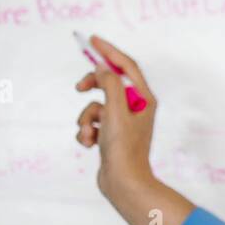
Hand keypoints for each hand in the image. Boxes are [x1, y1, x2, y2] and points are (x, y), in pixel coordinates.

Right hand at [74, 34, 157, 199]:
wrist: (124, 183)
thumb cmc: (124, 149)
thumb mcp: (115, 111)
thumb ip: (109, 85)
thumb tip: (103, 67)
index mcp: (144, 99)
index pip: (127, 67)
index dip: (109, 52)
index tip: (92, 40)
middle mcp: (136, 108)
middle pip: (109, 83)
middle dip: (92, 86)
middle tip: (79, 87)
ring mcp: (123, 122)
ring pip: (95, 107)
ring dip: (86, 118)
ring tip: (90, 133)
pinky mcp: (111, 135)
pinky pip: (91, 123)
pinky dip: (86, 132)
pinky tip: (90, 144)